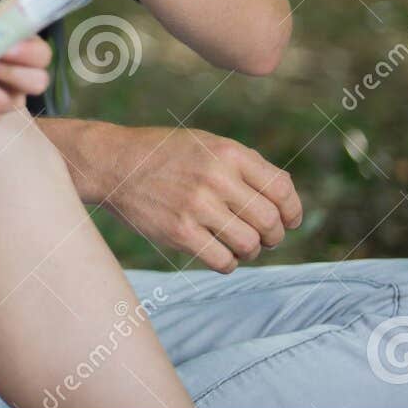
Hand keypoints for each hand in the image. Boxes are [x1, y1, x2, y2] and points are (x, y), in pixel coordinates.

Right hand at [94, 126, 302, 272]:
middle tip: (265, 237)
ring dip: (252, 251)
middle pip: (270, 221)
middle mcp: (215, 177)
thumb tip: (286, 198)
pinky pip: (222, 261)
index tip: (288, 220)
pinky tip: (219, 253)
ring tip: (241, 245)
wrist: (114, 163)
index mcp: (227, 153)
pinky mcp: (178, 231)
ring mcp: (196, 206)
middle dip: (274, 235)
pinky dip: (228, 263)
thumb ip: (246, 165)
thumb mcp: (207, 144)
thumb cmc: (165, 154)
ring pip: (250, 245)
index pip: (281, 190)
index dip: (293, 211)